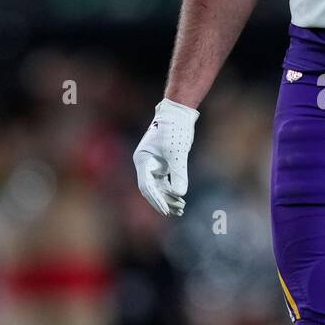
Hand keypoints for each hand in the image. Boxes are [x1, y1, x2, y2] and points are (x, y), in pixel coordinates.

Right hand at [133, 98, 198, 215]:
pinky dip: (172, 190)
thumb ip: (178, 173)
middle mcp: (145, 164)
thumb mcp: (177, 152)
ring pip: (158, 187)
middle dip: (163, 201)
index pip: (147, 186)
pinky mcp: (162, 164)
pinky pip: (164, 182)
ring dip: (169, 198)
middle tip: (177, 211)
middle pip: (151, 189)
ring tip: (182, 208)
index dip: (156, 199)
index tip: (166, 210)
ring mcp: (153, 165)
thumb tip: (180, 194)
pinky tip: (180, 199)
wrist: (178, 113)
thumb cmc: (175, 129)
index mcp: (143, 160)